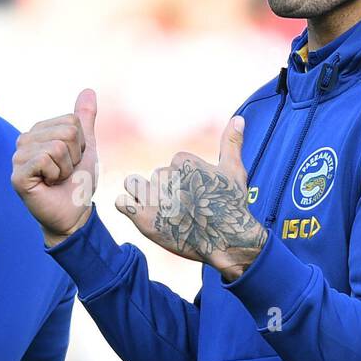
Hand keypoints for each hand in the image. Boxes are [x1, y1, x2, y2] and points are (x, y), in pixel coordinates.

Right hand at [12, 88, 99, 246]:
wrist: (73, 214)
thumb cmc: (77, 182)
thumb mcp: (86, 146)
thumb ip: (85, 119)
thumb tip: (88, 90)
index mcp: (39, 131)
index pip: (72, 121)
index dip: (81, 145)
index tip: (72, 161)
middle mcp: (24, 140)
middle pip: (67, 132)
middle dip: (75, 156)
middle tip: (65, 172)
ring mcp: (18, 157)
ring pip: (58, 146)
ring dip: (66, 168)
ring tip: (57, 179)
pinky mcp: (18, 174)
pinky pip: (46, 159)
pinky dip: (56, 175)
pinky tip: (48, 184)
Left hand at [115, 115, 266, 280]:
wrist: (228, 241)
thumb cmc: (233, 206)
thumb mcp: (234, 171)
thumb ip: (231, 143)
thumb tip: (238, 118)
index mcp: (183, 161)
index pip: (172, 165)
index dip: (182, 182)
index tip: (195, 195)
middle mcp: (167, 176)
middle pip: (155, 177)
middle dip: (165, 192)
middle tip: (184, 210)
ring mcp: (155, 199)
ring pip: (134, 184)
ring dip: (143, 195)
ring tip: (161, 212)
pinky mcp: (145, 219)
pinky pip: (122, 203)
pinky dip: (128, 206)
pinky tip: (143, 214)